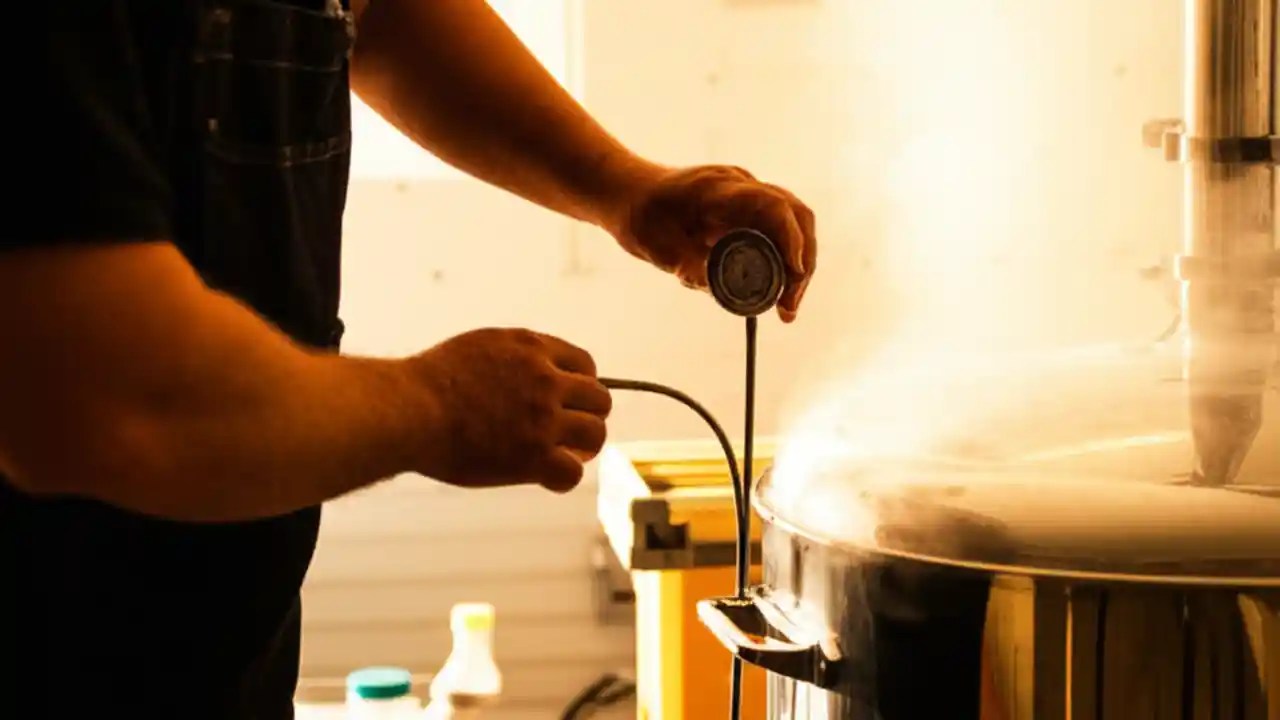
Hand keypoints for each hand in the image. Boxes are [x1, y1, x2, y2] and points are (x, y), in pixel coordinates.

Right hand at [408, 328, 610, 491]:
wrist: (408, 409)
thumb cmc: (429, 383)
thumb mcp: (480, 348)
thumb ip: (514, 357)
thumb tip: (533, 372)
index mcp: (532, 348)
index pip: (585, 365)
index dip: (580, 387)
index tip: (567, 403)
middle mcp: (545, 379)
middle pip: (599, 399)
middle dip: (587, 416)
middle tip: (568, 435)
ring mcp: (543, 418)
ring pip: (595, 434)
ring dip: (583, 447)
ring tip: (563, 457)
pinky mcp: (534, 455)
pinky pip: (574, 471)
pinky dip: (564, 478)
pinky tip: (547, 479)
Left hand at [607, 164, 816, 322]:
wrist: (628, 192)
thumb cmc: (638, 217)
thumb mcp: (658, 249)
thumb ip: (691, 267)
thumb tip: (727, 294)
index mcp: (718, 190)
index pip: (773, 206)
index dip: (791, 238)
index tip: (794, 274)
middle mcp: (740, 185)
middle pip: (796, 215)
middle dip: (802, 261)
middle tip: (789, 307)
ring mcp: (746, 193)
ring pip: (794, 222)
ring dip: (798, 263)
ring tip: (786, 306)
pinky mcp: (746, 206)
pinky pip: (778, 228)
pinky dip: (785, 258)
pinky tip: (777, 289)